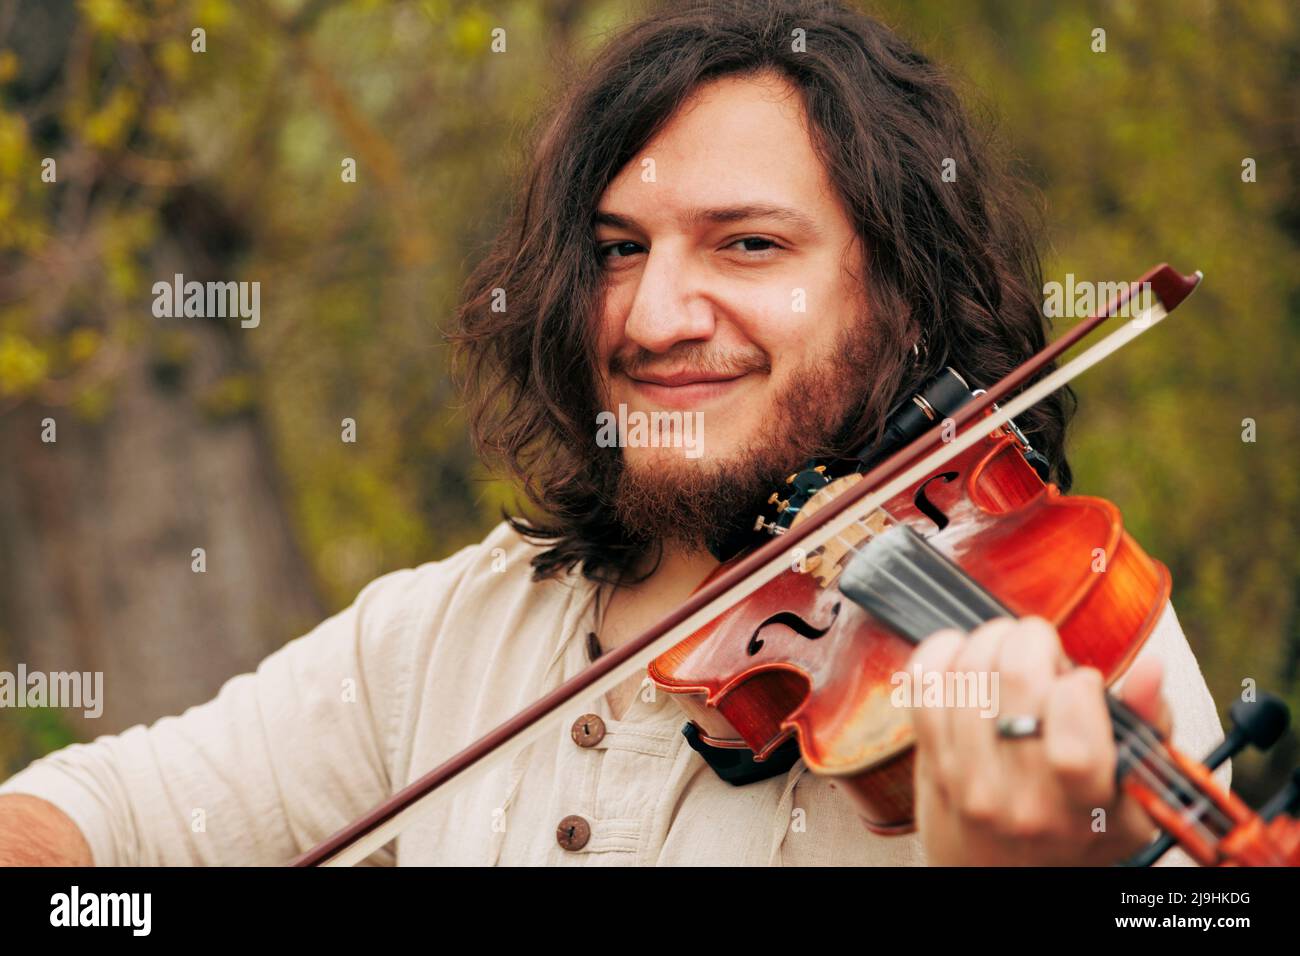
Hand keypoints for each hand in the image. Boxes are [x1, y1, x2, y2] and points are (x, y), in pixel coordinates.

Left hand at [907, 616, 1168, 865]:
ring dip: (993, 641)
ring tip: (1009, 657)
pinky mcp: (929, 756)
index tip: (1082, 684)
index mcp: (1080, 810)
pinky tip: (966, 654)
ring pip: (970, 668)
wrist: (999, 874)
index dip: (1080, 687)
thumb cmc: (1073, 830)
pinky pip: (924, 680)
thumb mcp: (1131, 800)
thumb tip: (1150, 669)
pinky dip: (944, 649)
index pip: (1073, 740)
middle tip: (1044, 654)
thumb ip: (1148, 730)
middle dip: (1035, 642)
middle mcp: (1019, 797)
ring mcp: (966, 776)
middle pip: (1017, 678)